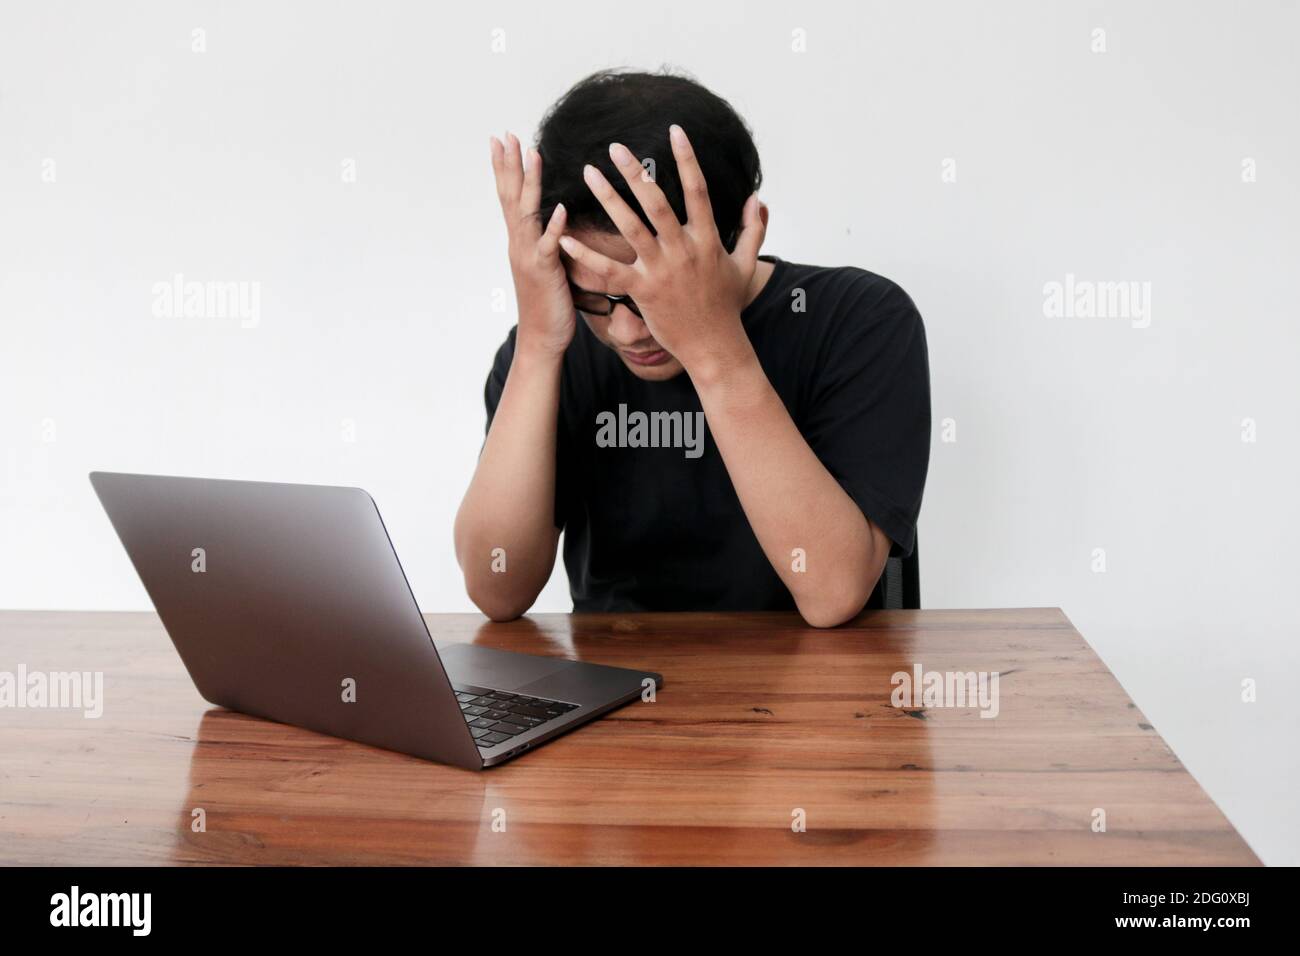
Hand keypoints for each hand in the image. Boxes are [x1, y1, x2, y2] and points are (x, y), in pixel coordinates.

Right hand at [490, 132, 572, 359]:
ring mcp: (529, 257)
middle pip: (510, 198)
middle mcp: (519, 245)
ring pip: (527, 214)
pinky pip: (549, 246)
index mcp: (520, 241)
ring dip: (530, 183)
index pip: (508, 197)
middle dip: (508, 165)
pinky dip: (553, 226)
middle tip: (505, 134)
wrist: (542, 338)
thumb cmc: (548, 303)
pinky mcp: (545, 272)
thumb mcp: (545, 265)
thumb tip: (553, 219)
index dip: (503, 168)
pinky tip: (559, 207)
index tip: (501, 139)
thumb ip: (546, 240)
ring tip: (533, 154)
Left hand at [558, 124, 767, 377]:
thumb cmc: (728, 306)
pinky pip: (609, 270)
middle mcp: (682, 250)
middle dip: (636, 172)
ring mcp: (661, 270)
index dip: (687, 159)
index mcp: (707, 239)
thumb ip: (754, 230)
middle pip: (656, 202)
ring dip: (608, 198)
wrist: (714, 346)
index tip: (675, 130)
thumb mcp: (747, 265)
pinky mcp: (642, 291)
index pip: (697, 190)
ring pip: (630, 227)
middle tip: (615, 147)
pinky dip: (586, 255)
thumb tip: (757, 199)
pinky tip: (564, 238)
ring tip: (589, 174)